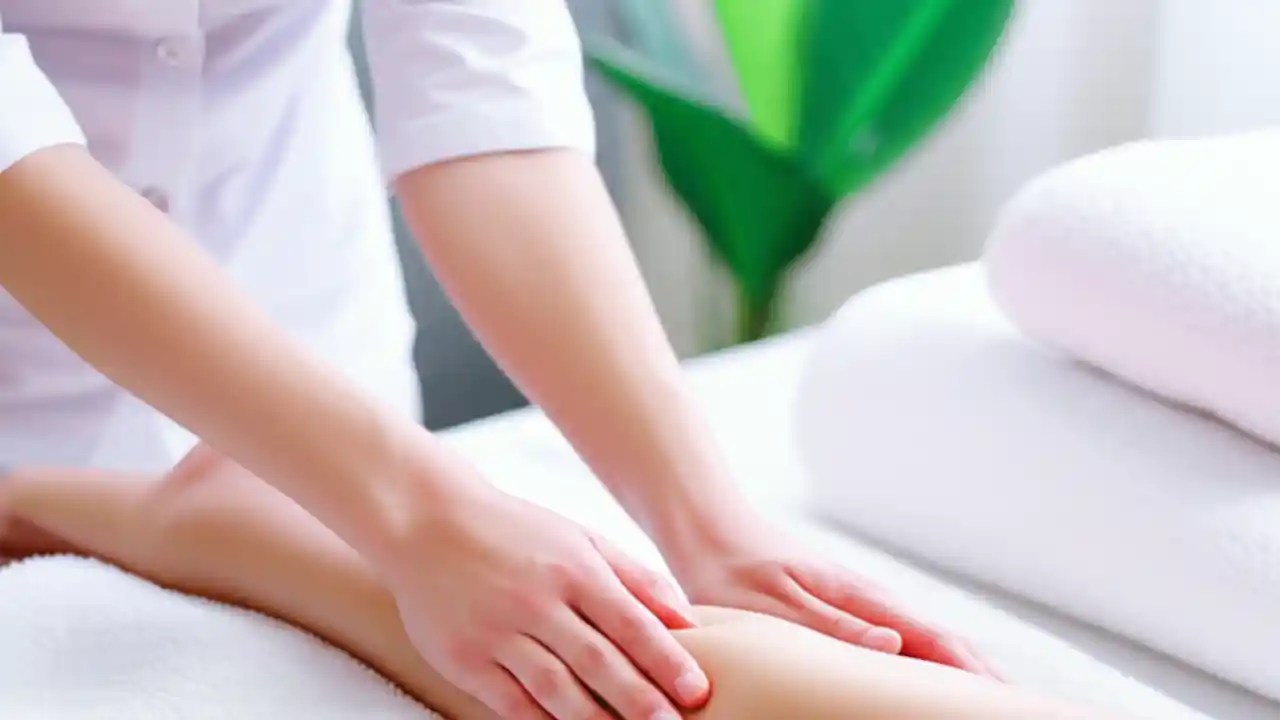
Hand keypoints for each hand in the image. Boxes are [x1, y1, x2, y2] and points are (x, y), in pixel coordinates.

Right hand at [385, 477, 710, 719]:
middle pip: (598, 661)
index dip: (666, 660)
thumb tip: (689, 620)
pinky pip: (512, 703)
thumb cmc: (516, 532)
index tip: (697, 690)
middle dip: (640, 700)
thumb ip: (635, 578)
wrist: (426, 523)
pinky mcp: (465, 660)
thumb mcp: (580, 539)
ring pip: (556, 689)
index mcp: (572, 568)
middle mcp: (537, 601)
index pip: (630, 621)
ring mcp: (498, 633)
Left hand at [667, 511, 998, 678]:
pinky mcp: (844, 612)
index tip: (1007, 700)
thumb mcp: (776, 604)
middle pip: (941, 643)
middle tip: (1017, 710)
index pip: (936, 641)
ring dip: (955, 671)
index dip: (973, 673)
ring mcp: (860, 605)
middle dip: (979, 676)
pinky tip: (925, 681)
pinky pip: (897, 642)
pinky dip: (923, 662)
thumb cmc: (735, 570)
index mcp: (862, 599)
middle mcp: (870, 601)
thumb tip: (895, 645)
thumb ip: (834, 626)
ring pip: (923, 642)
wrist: (711, 531)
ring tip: (985, 704)